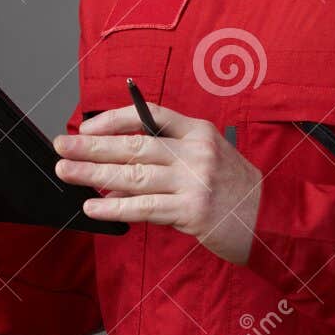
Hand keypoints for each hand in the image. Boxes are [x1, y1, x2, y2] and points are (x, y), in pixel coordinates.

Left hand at [54, 105, 262, 264]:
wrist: (272, 219)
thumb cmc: (236, 189)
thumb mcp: (210, 158)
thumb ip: (171, 156)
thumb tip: (117, 165)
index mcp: (199, 131)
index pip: (149, 114)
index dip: (114, 118)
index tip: (86, 127)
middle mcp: (196, 151)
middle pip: (134, 144)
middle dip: (92, 146)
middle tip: (61, 146)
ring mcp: (195, 181)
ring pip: (134, 175)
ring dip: (94, 174)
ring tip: (67, 172)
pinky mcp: (192, 211)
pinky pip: (144, 208)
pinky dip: (114, 207)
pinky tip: (92, 206)